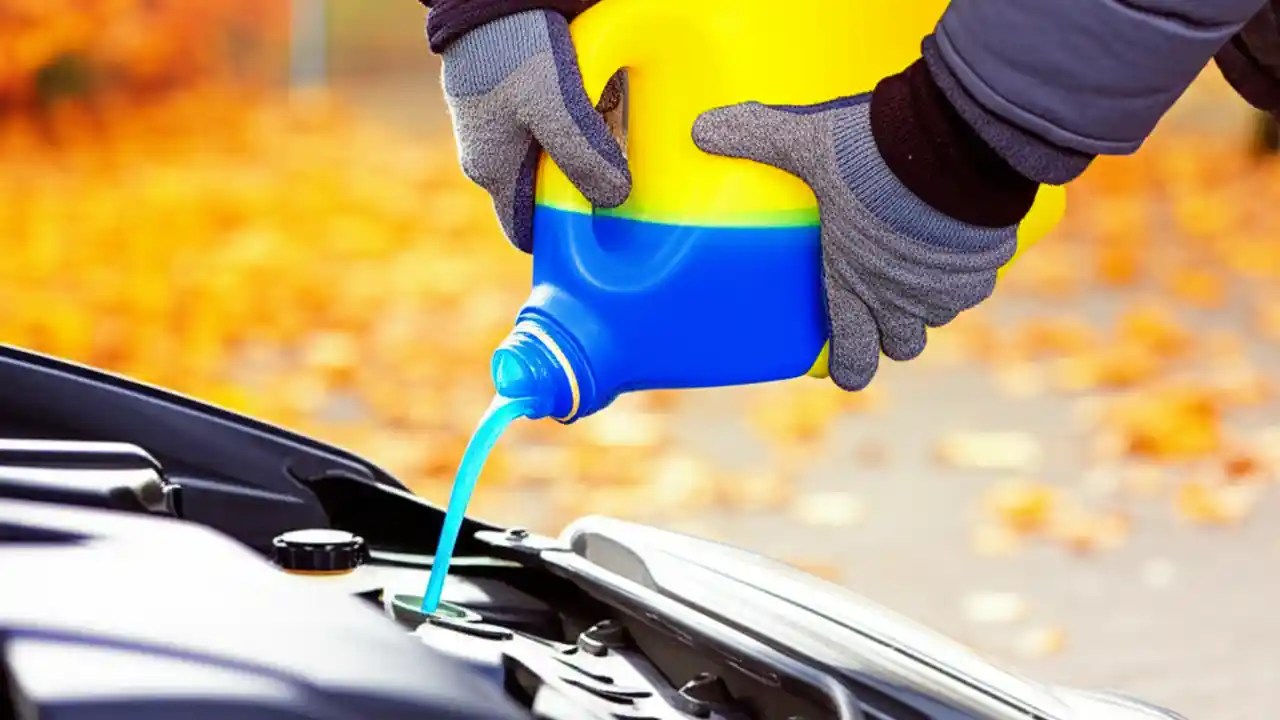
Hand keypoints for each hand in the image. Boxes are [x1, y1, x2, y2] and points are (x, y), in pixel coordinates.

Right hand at [440, 10, 629, 251]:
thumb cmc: (514, 52)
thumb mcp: (557, 109)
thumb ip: (584, 159)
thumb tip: (614, 199)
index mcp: (492, 170)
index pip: (528, 230)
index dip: (563, 235)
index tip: (601, 229)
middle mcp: (489, 154)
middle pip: (545, 192)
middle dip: (581, 185)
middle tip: (621, 173)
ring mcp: (496, 123)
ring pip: (550, 154)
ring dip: (582, 147)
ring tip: (611, 126)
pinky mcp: (508, 94)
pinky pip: (548, 121)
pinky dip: (575, 117)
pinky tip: (598, 97)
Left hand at [693, 94, 1017, 390]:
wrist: (954, 142)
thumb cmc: (870, 154)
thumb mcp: (804, 142)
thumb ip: (756, 138)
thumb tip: (701, 128)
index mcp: (853, 284)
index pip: (854, 357)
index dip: (850, 367)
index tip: (846, 365)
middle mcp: (903, 300)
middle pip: (903, 344)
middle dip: (893, 330)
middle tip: (883, 300)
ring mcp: (949, 287)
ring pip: (940, 313)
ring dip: (929, 299)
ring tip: (919, 264)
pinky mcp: (987, 263)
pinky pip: (977, 282)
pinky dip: (967, 269)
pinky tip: (958, 240)